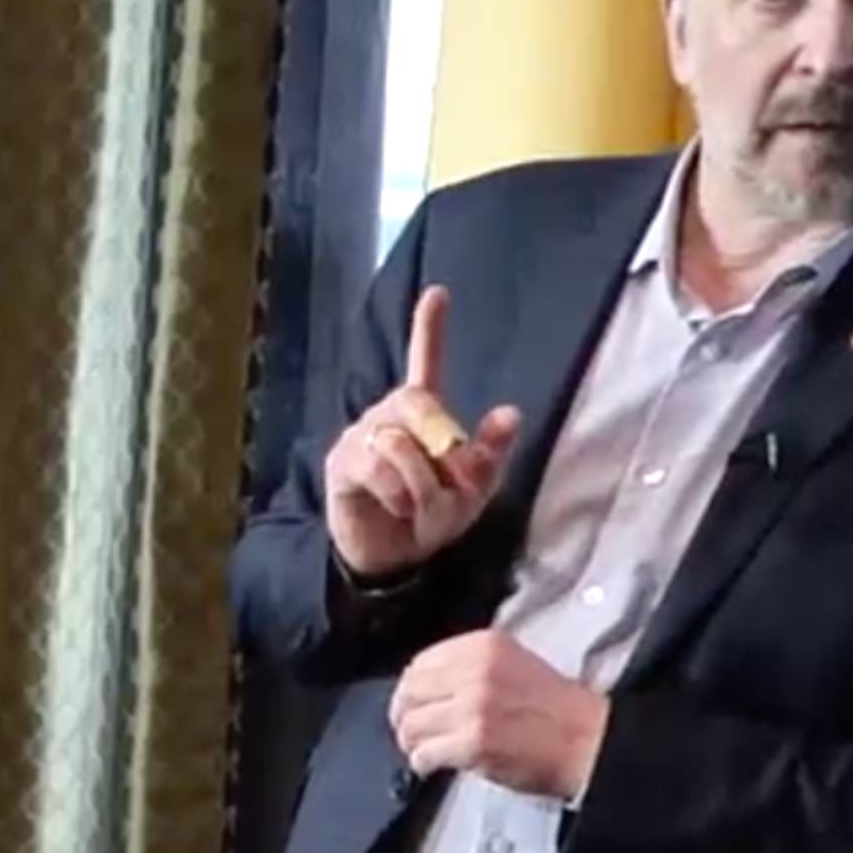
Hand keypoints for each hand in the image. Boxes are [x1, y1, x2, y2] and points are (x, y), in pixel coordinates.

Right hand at [320, 287, 524, 582]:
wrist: (392, 559)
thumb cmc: (429, 518)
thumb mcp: (472, 491)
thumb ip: (489, 455)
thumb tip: (511, 413)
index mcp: (422, 416)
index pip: (426, 364)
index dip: (430, 330)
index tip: (439, 293)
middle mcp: (387, 417)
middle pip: (416, 400)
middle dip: (443, 441)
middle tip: (453, 481)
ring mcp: (360, 437)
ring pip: (400, 441)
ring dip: (423, 483)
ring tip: (422, 508)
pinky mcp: (342, 464)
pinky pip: (379, 468)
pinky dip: (400, 494)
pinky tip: (398, 508)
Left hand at [390, 628, 608, 799]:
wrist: (588, 740)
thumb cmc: (553, 708)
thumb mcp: (511, 665)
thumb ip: (467, 669)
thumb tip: (422, 688)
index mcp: (483, 645)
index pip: (420, 663)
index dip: (411, 689)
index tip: (414, 705)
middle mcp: (474, 671)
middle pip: (409, 693)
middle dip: (403, 716)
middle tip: (410, 733)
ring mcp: (472, 707)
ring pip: (411, 725)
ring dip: (411, 743)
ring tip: (423, 751)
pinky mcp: (472, 742)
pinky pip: (424, 753)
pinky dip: (422, 763)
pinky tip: (431, 767)